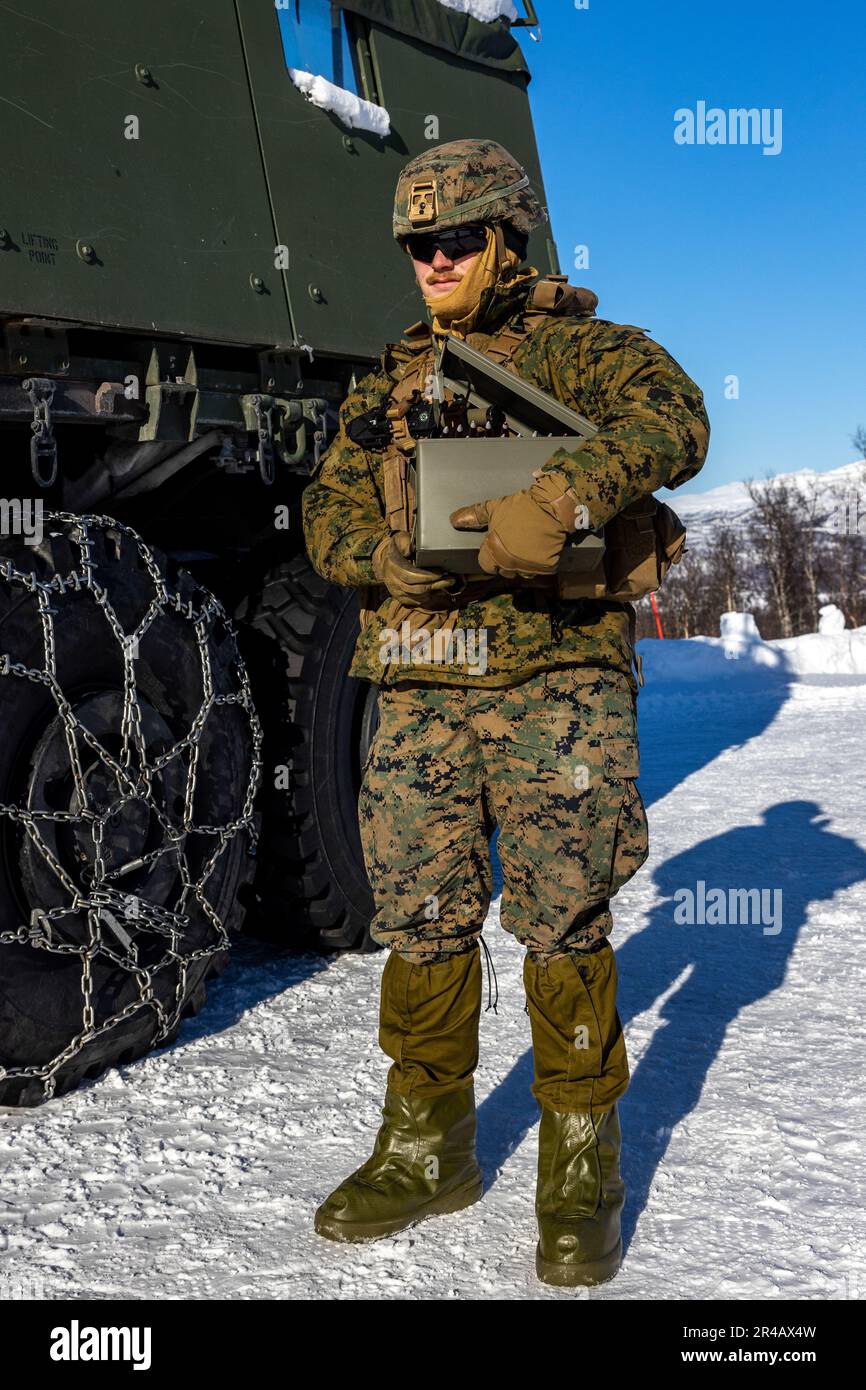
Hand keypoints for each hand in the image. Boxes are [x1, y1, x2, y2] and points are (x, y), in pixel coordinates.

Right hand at [371, 531, 459, 608]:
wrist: (385, 561)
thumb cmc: (397, 548)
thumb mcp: (399, 540)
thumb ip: (405, 543)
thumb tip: (410, 550)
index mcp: (393, 567)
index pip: (411, 576)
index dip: (428, 576)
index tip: (441, 572)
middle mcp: (393, 582)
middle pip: (417, 588)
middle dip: (436, 584)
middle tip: (451, 579)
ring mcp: (396, 591)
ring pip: (418, 597)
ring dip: (434, 591)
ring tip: (447, 583)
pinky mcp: (401, 598)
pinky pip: (416, 602)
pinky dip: (428, 597)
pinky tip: (437, 590)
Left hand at [449, 471, 580, 578]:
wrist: (552, 507)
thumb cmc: (520, 508)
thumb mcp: (494, 508)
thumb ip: (474, 516)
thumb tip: (453, 521)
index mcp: (494, 551)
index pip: (485, 564)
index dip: (489, 556)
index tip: (495, 547)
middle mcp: (510, 563)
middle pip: (503, 571)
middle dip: (505, 561)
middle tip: (512, 546)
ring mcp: (528, 567)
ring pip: (521, 573)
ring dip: (521, 565)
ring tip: (525, 549)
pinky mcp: (546, 567)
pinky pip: (538, 571)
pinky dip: (538, 564)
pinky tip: (538, 551)